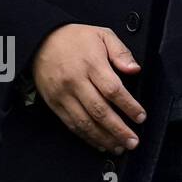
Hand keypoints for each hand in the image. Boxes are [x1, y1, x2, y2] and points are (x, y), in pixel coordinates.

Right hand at [32, 25, 145, 153]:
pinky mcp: (53, 104)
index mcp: (91, 64)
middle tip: (133, 141)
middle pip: (100, 111)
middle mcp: (76, 82)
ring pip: (85, 122)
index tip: (141, 117)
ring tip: (119, 146)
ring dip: (103, 138)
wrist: (40, 41)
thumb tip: (135, 70)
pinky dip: (86, 137)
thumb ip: (121, 52)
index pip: (113, 90)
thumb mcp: (102, 35)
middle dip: (118, 129)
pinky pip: (71, 124)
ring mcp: (63, 95)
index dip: (128, 106)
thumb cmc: (76, 38)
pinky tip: (99, 143)